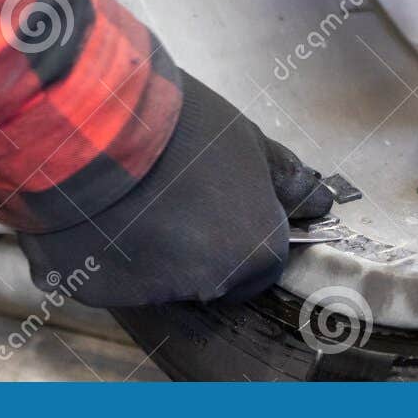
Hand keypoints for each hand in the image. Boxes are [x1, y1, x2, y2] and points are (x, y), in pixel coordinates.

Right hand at [18, 73, 333, 307]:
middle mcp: (212, 284)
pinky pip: (110, 279)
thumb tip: (321, 200)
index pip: (261, 261)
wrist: (97, 123)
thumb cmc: (176, 125)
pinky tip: (98, 213)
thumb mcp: (243, 139)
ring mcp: (155, 294)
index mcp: (254, 250)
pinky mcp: (100, 293)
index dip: (238, 228)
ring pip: (158, 280)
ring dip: (149, 250)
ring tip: (129, 198)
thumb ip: (283, 179)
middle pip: (210, 275)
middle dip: (193, 244)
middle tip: (169, 196)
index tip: (214, 201)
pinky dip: (106, 255)